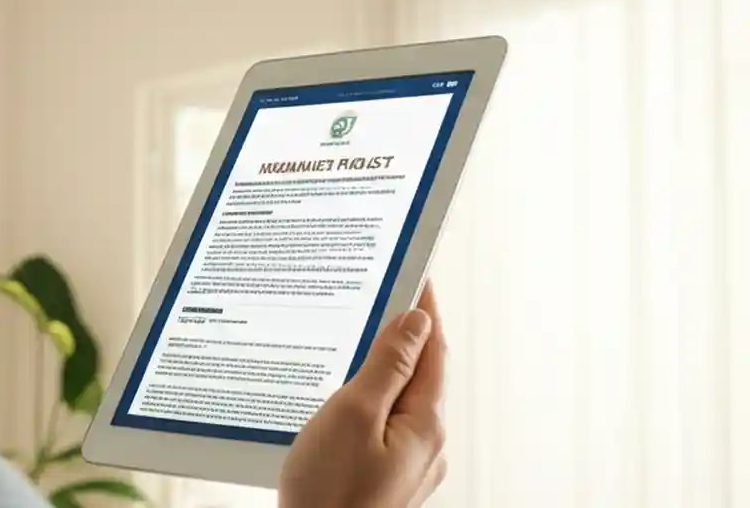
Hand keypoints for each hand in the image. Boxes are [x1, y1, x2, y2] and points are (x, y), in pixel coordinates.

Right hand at [279, 283, 447, 507]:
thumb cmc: (328, 495)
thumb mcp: (353, 416)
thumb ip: (386, 366)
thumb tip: (415, 322)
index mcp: (425, 425)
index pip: (432, 350)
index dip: (424, 310)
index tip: (417, 275)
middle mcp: (426, 447)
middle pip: (421, 375)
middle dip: (404, 337)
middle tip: (385, 297)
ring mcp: (407, 468)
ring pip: (401, 403)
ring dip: (385, 369)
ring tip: (361, 340)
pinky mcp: (384, 483)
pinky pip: (386, 428)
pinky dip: (372, 402)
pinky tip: (347, 400)